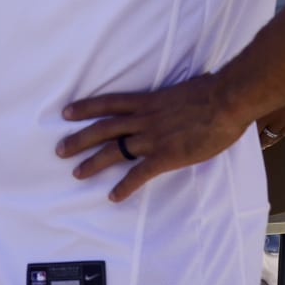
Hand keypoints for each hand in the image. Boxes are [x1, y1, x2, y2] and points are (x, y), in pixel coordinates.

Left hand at [57, 73, 251, 201]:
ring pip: (114, 151)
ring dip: (93, 163)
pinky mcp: (166, 156)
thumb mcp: (182, 88)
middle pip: (102, 129)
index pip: (108, 103)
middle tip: (59, 150)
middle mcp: (143, 119)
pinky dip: (125, 186)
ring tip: (76, 174)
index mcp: (146, 101)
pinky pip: (139, 174)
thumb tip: (174, 98)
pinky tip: (113, 196)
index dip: (85, 108)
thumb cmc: (211, 90)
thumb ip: (169, 98)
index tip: (66, 113)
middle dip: (78, 140)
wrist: (225, 100)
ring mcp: (152, 138)